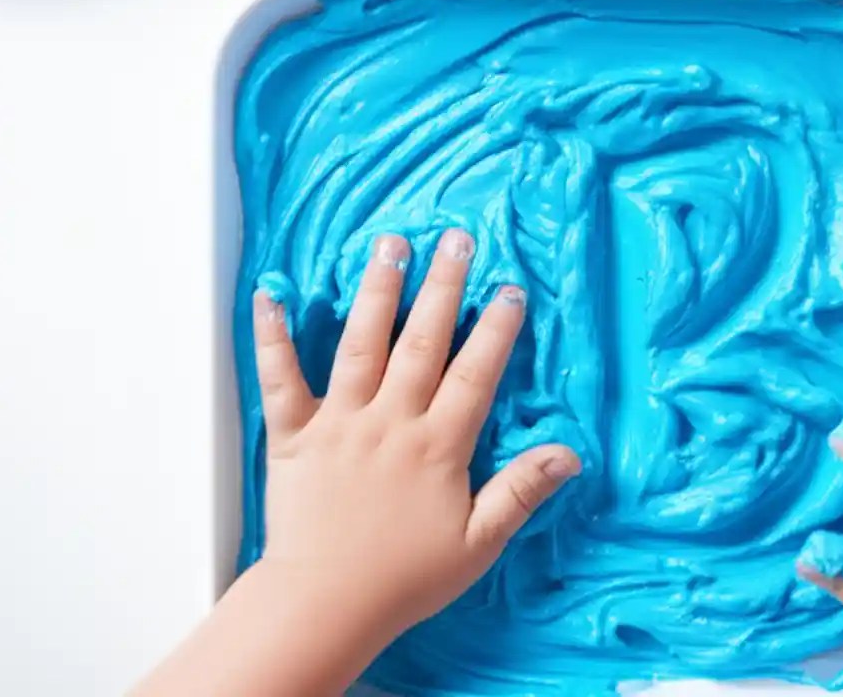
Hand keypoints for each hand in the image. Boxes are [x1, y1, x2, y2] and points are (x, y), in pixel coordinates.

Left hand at [133, 231, 579, 696]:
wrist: (325, 604)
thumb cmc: (405, 578)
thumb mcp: (479, 543)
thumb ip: (521, 492)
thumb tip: (570, 453)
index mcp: (438, 446)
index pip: (475, 375)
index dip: (496, 330)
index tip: (510, 290)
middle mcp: (390, 422)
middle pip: (422, 343)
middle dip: (444, 287)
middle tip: (457, 238)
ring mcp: (339, 423)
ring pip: (361, 344)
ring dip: (377, 291)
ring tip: (391, 243)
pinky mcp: (293, 434)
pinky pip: (280, 378)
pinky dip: (273, 335)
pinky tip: (272, 293)